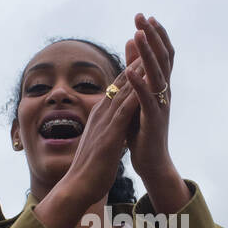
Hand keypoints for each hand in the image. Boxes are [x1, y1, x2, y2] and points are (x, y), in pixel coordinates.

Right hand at [35, 65, 140, 227]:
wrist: (78, 186)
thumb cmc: (90, 168)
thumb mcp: (100, 141)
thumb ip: (106, 129)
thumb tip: (111, 125)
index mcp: (100, 115)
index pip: (117, 87)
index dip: (129, 69)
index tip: (141, 53)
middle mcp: (101, 113)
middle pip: (121, 82)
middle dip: (134, 61)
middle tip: (146, 41)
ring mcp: (104, 122)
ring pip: (123, 91)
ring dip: (136, 71)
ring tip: (148, 52)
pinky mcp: (110, 134)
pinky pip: (124, 110)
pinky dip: (135, 94)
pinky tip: (145, 82)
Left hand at [124, 14, 173, 177]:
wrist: (152, 162)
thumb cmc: (141, 129)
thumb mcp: (136, 94)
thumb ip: (135, 67)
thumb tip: (130, 40)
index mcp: (161, 85)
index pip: (162, 54)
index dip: (155, 34)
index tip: (145, 16)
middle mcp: (164, 92)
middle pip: (163, 58)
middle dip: (152, 36)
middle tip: (143, 16)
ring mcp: (161, 105)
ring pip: (157, 74)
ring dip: (147, 54)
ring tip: (138, 34)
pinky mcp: (153, 121)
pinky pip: (147, 100)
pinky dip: (139, 84)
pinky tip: (131, 72)